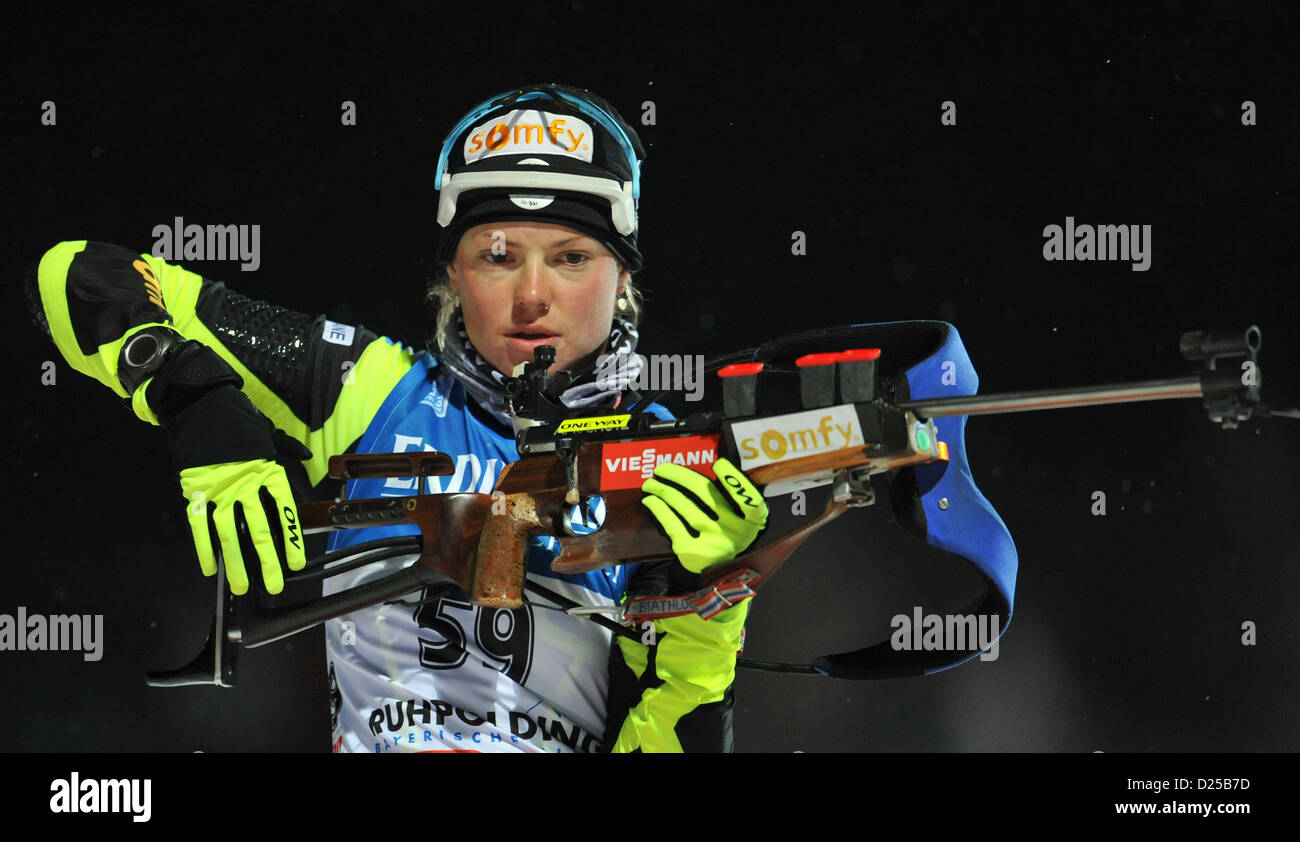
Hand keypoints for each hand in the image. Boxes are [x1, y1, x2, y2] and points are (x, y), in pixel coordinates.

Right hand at [147, 341, 311, 594]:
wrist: (199, 404)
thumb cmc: (237, 419)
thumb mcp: (267, 432)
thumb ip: (286, 450)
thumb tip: (306, 456)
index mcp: (268, 471)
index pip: (284, 512)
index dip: (290, 540)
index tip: (296, 562)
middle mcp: (246, 485)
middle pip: (258, 530)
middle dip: (267, 561)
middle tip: (273, 585)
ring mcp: (219, 490)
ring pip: (229, 534)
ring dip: (235, 562)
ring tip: (241, 586)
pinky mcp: (195, 491)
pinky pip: (199, 525)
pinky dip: (204, 547)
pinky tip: (210, 567)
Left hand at [640, 457, 767, 572]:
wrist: (715, 573)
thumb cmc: (726, 535)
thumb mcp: (740, 521)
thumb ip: (733, 499)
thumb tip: (709, 467)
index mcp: (752, 522)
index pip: (750, 501)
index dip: (735, 481)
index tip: (719, 464)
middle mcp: (735, 533)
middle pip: (707, 495)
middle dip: (680, 476)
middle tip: (662, 469)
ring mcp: (713, 543)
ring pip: (685, 506)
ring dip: (663, 490)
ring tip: (650, 483)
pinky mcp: (693, 552)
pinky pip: (672, 524)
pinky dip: (659, 509)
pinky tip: (651, 501)